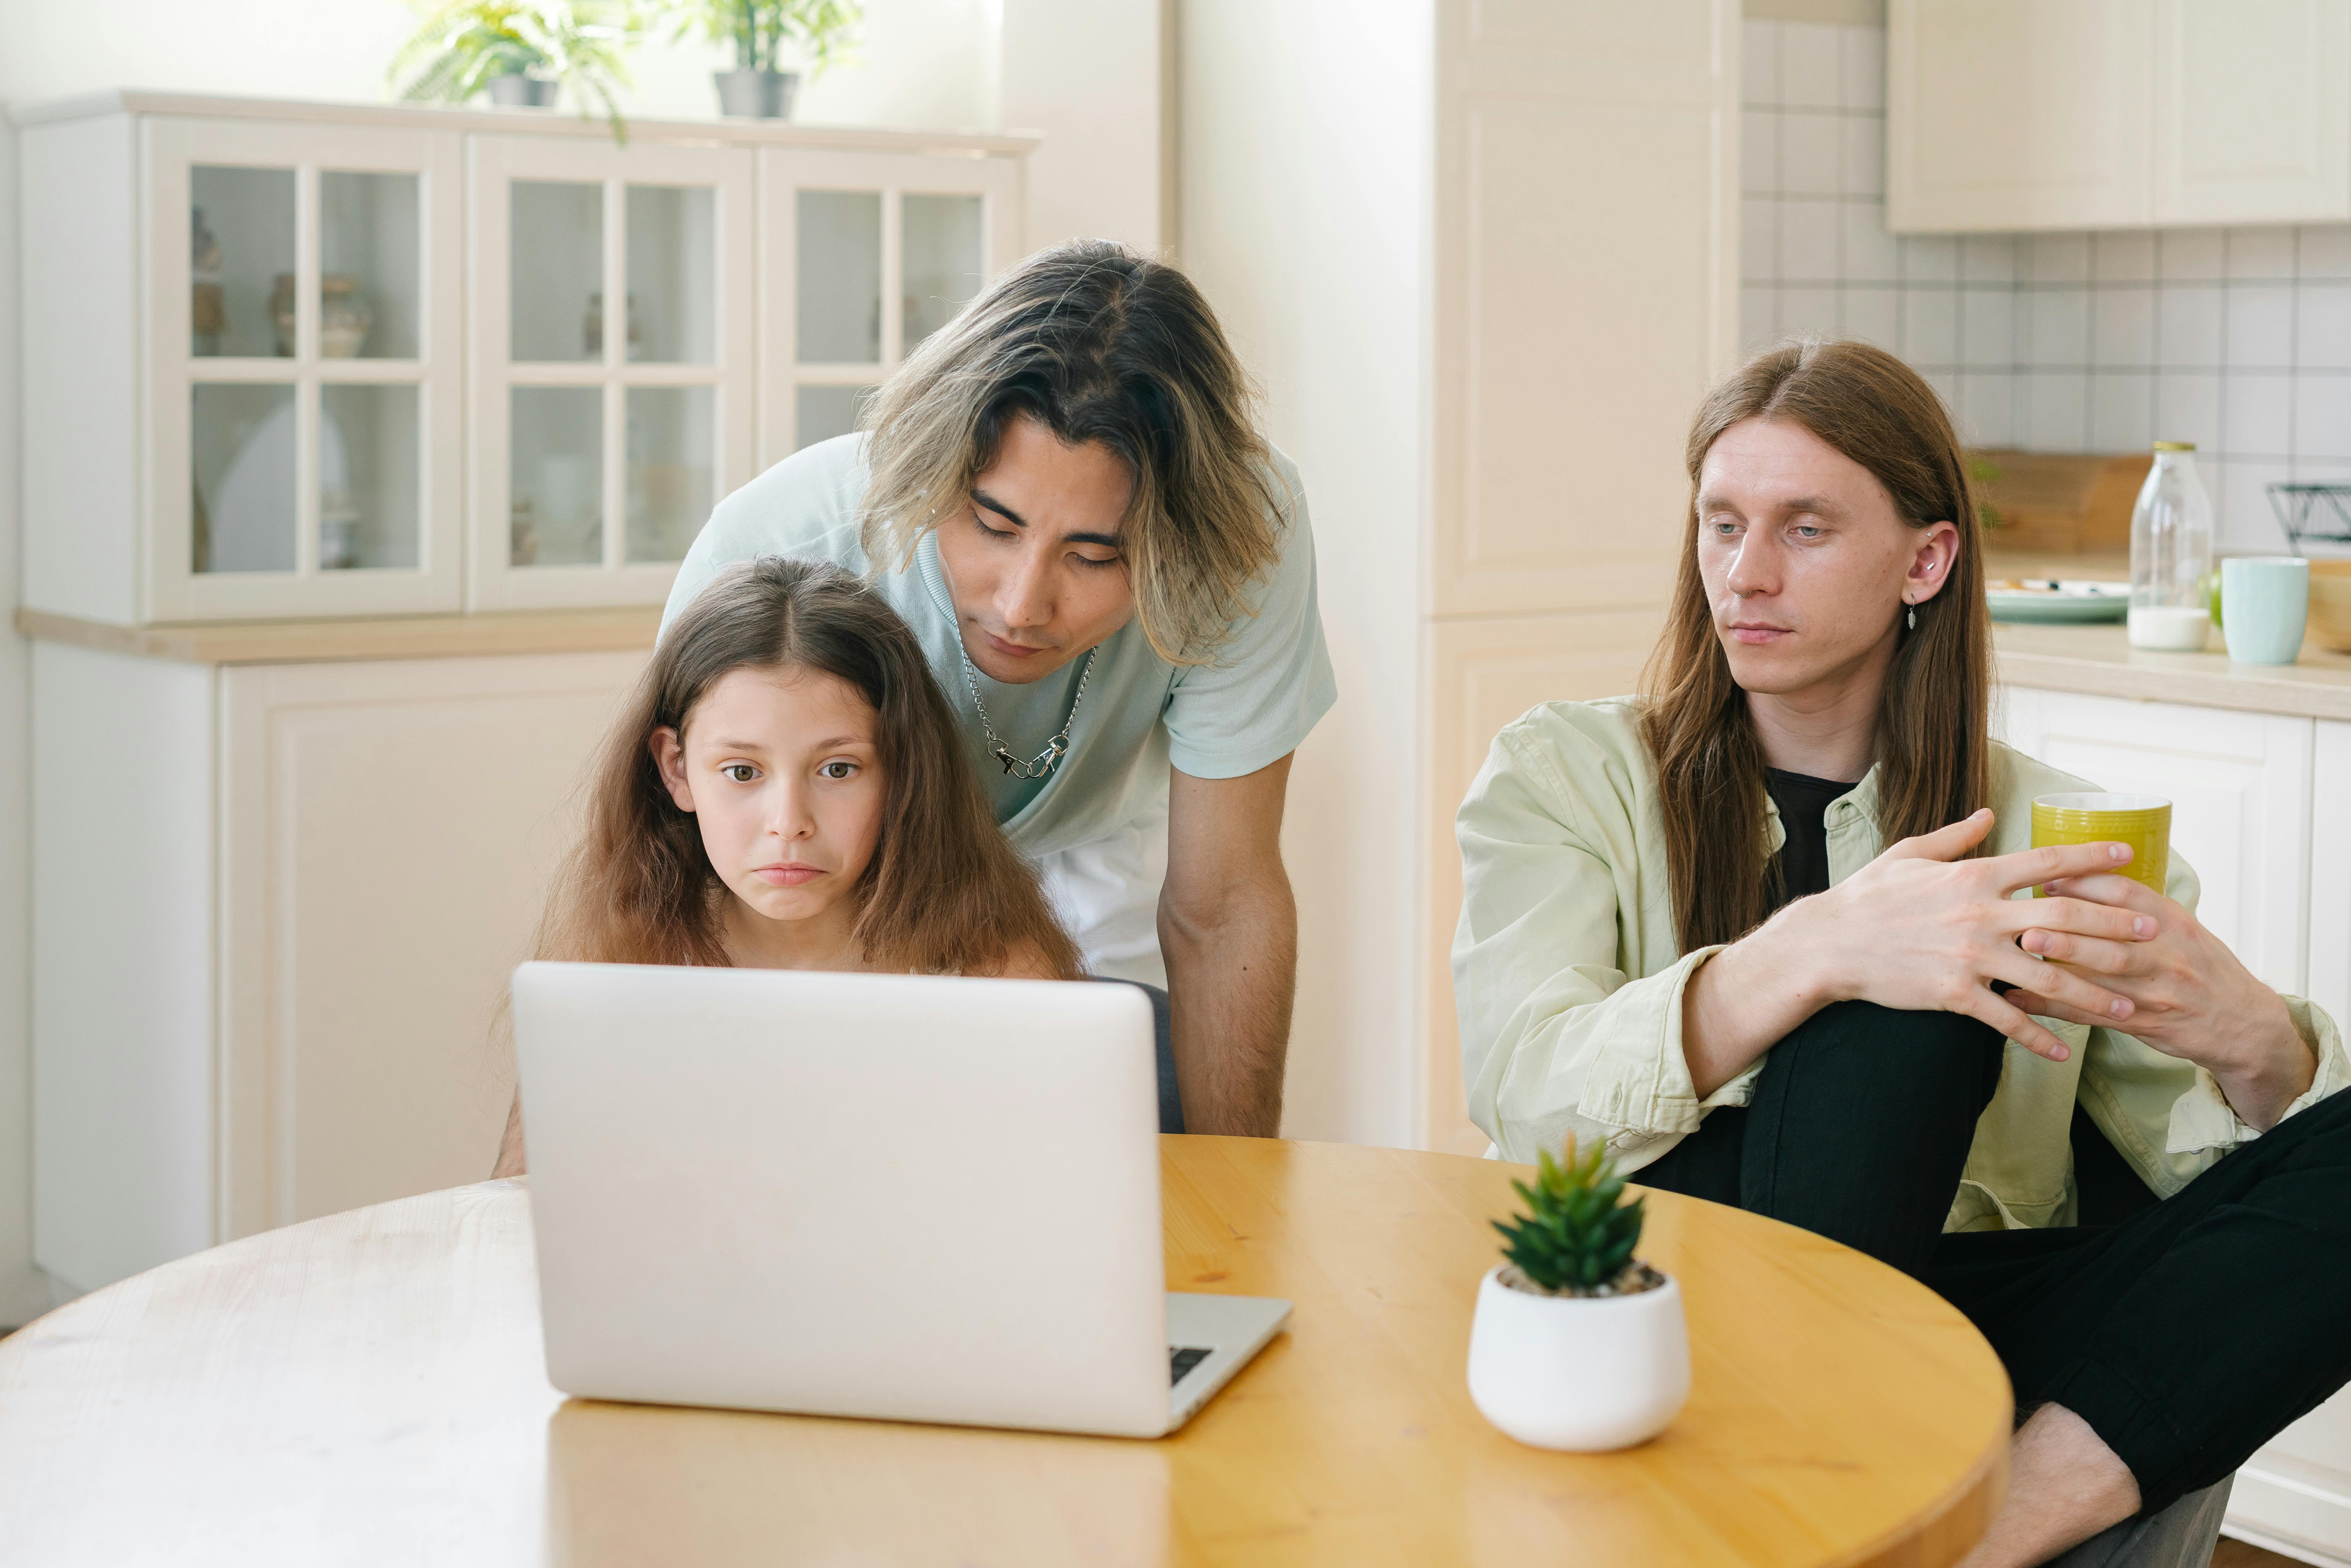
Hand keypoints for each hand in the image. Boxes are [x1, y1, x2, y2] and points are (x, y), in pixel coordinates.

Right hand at [1787, 809, 2155, 1062]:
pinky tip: (2063, 1051)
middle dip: (2115, 928)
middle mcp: (1980, 914)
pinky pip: (2007, 1019)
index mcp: (1973, 876)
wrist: (1828, 943)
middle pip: (2065, 920)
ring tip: (2130, 1005)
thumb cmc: (1867, 896)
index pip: (2046, 863)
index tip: (2129, 859)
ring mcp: (1969, 956)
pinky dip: (2038, 1038)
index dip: (2091, 860)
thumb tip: (1988, 815)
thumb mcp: (1909, 854)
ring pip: (2049, 977)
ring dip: (2094, 994)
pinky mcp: (1954, 993)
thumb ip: (1956, 837)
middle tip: (2152, 936)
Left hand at [2007, 871, 2313, 1127]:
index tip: (2046, 875)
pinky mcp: (2142, 1022)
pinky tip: (2018, 998)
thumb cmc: (2203, 969)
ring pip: (2101, 973)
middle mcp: (2166, 953)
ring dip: (2058, 958)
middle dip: (2066, 922)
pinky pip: (2089, 1013)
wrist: (2243, 1024)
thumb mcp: (2182, 930)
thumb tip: (2079, 879)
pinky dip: (2052, 1005)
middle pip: (2110, 932)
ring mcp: (2154, 990)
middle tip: (2025, 914)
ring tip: (2019, 946)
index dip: (2084, 881)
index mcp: (2173, 923)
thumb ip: (2139, 908)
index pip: (2126, 893)